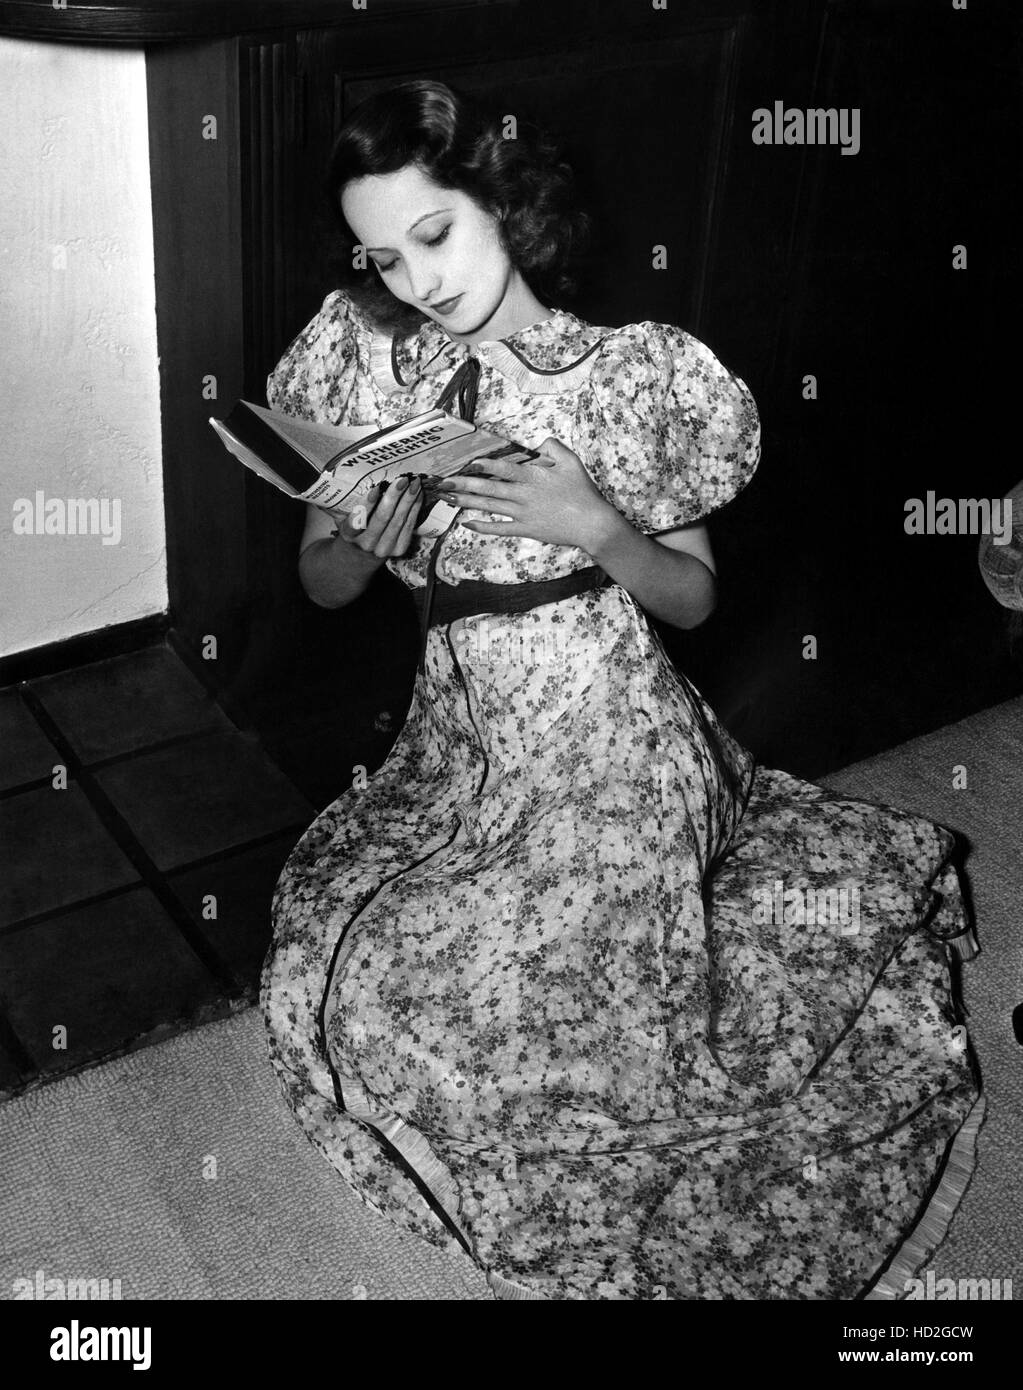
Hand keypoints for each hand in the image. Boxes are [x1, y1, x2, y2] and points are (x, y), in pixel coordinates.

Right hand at [335, 475, 422, 559]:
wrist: (364, 551)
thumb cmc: (355, 526)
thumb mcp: (344, 516)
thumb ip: (348, 503)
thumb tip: (357, 479)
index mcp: (349, 534)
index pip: (356, 521)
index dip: (366, 505)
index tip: (375, 488)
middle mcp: (366, 544)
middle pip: (382, 518)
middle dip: (393, 497)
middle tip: (402, 480)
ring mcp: (384, 548)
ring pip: (398, 521)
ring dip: (408, 500)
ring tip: (414, 483)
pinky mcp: (399, 549)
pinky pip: (409, 526)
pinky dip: (415, 508)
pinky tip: (418, 494)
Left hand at [439, 438, 617, 551]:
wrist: (592, 524)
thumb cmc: (582, 492)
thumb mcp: (572, 462)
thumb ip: (553, 447)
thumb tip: (537, 445)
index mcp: (534, 477)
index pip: (504, 469)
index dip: (485, 465)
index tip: (467, 462)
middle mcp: (524, 495)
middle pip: (489, 489)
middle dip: (464, 484)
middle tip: (443, 482)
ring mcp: (523, 514)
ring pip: (490, 507)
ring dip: (467, 502)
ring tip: (448, 498)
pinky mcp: (526, 529)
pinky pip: (500, 528)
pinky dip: (483, 527)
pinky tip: (467, 523)